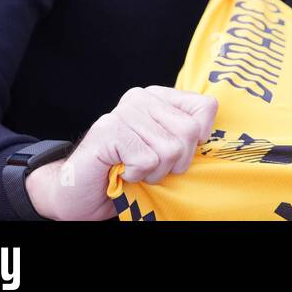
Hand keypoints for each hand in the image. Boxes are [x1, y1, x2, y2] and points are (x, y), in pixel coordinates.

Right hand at [25, 86, 217, 220]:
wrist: (79, 194)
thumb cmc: (128, 172)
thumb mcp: (166, 150)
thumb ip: (187, 135)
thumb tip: (212, 135)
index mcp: (159, 97)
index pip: (205, 107)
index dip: (199, 138)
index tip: (177, 153)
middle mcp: (141, 97)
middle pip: (190, 132)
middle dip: (176, 162)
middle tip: (152, 168)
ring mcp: (123, 112)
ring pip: (170, 149)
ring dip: (155, 172)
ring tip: (135, 170)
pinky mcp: (108, 131)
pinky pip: (147, 160)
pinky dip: (138, 175)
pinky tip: (122, 172)